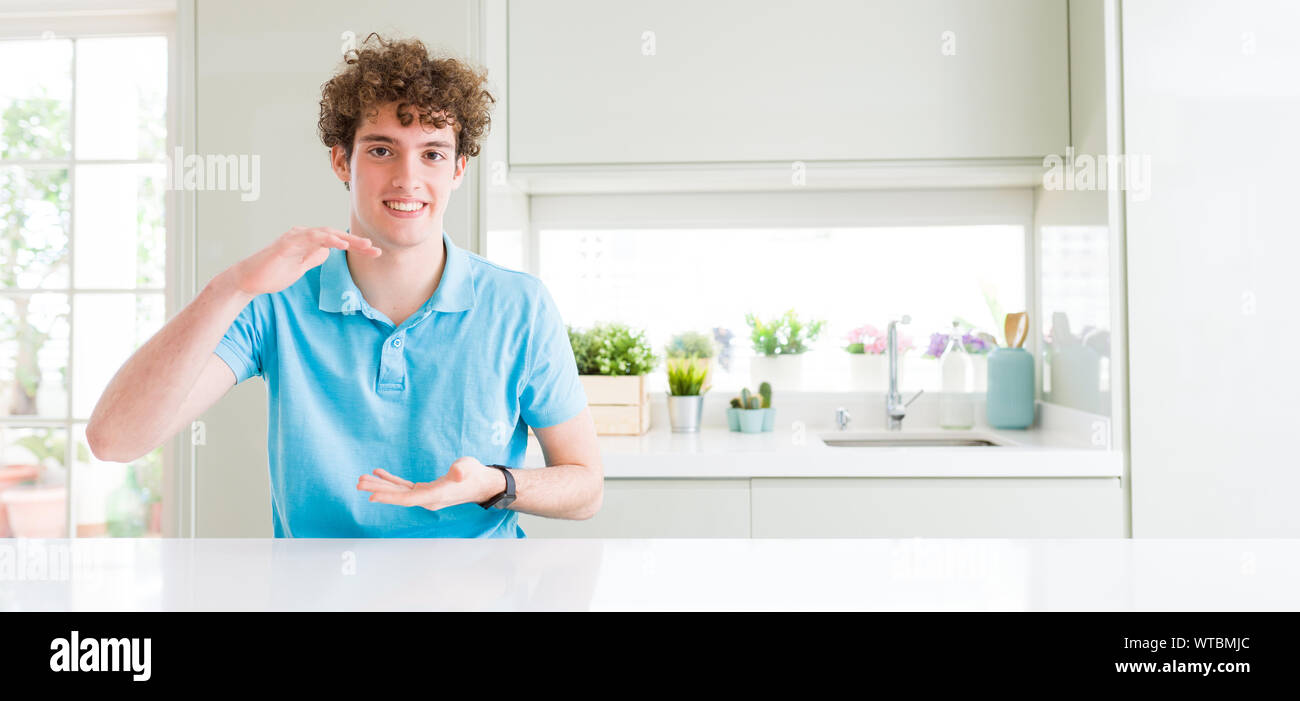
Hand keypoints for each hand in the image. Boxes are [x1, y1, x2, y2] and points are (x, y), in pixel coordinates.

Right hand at [230, 226, 380, 296]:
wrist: (248, 281)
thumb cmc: (272, 274)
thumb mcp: (299, 267)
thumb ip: (312, 258)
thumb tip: (327, 253)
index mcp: (307, 241)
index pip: (336, 241)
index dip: (355, 245)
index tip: (373, 252)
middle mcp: (302, 235)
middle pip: (334, 235)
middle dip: (356, 242)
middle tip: (375, 249)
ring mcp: (294, 237)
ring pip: (325, 234)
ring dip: (346, 239)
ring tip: (363, 245)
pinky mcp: (286, 244)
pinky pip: (310, 239)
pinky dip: (327, 240)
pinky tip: (341, 244)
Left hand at [356, 459, 502, 511]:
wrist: (481, 483)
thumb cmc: (474, 474)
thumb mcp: (469, 468)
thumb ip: (462, 470)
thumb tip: (459, 473)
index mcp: (435, 495)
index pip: (407, 499)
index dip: (389, 497)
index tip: (371, 495)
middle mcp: (427, 499)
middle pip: (398, 497)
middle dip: (378, 490)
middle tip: (358, 484)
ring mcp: (425, 496)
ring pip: (399, 492)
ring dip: (381, 486)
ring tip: (362, 479)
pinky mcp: (425, 490)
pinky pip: (404, 487)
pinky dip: (391, 481)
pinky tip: (379, 474)